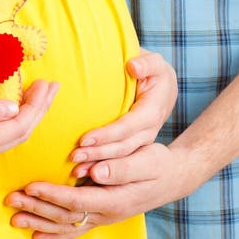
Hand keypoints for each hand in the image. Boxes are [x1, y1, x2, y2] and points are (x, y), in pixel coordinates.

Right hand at [0, 80, 59, 166]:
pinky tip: (14, 103)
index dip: (36, 106)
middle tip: (52, 86)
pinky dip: (11, 117)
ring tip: (40, 93)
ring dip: (27, 113)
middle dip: (38, 109)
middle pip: (18, 133)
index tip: (47, 84)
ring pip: (9, 135)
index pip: (17, 127)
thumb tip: (13, 108)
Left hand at [6, 141, 192, 238]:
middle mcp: (106, 214)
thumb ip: (122, 166)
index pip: (76, 200)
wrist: (172, 178)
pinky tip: (36, 234)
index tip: (31, 184)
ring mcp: (103, 218)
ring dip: (39, 222)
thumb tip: (96, 171)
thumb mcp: (147, 159)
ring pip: (66, 226)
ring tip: (15, 216)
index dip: (52, 194)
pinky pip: (74, 229)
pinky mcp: (101, 216)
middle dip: (37, 208)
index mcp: (115, 200)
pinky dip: (54, 233)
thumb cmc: (158, 163)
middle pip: (65, 216)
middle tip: (12, 199)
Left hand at [69, 50, 176, 180]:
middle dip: (97, 154)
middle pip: (122, 148)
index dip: (106, 134)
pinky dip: (100, 167)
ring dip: (97, 164)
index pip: (127, 127)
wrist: (166, 89)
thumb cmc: (155, 73)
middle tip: (73, 157)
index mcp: (151, 112)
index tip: (84, 138)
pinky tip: (82, 174)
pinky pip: (117, 160)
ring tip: (74, 170)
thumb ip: (147, 64)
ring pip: (119, 159)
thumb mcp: (156, 64)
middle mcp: (148, 132)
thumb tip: (133, 66)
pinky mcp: (133, 146)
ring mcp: (141, 142)